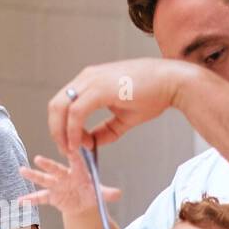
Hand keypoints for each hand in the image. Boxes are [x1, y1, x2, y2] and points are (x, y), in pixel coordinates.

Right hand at [20, 154, 119, 216]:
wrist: (82, 203)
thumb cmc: (91, 192)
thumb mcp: (99, 193)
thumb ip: (107, 193)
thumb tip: (118, 194)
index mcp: (78, 171)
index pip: (76, 161)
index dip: (73, 155)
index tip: (69, 149)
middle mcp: (65, 175)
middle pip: (55, 168)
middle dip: (47, 164)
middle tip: (38, 159)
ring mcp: (56, 184)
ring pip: (44, 179)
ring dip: (33, 175)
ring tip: (22, 170)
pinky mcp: (51, 195)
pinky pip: (40, 197)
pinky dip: (30, 199)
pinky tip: (20, 201)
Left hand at [49, 58, 195, 154]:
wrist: (172, 82)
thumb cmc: (153, 95)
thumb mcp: (122, 118)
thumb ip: (105, 131)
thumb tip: (91, 144)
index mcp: (91, 81)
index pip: (64, 103)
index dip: (62, 126)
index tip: (72, 145)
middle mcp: (87, 77)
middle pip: (56, 105)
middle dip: (56, 131)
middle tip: (66, 150)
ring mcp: (92, 80)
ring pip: (61, 107)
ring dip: (62, 132)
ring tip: (71, 150)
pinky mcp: (99, 88)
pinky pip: (76, 112)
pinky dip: (73, 130)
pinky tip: (79, 144)